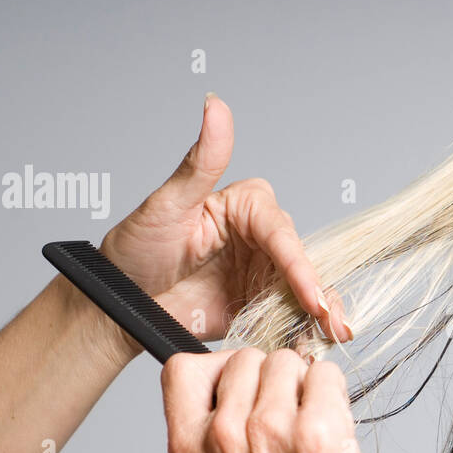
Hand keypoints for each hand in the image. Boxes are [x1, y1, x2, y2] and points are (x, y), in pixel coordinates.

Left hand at [98, 94, 351, 356]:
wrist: (118, 306)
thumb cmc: (133, 250)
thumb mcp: (166, 205)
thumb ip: (201, 161)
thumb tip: (216, 105)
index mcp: (245, 208)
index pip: (281, 234)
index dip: (298, 265)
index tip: (310, 293)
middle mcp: (260, 239)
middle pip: (303, 264)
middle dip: (321, 293)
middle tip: (334, 323)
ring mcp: (261, 274)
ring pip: (304, 292)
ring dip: (323, 315)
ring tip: (333, 337)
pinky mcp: (258, 306)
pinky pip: (289, 317)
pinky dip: (305, 332)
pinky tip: (316, 347)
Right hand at [161, 347, 380, 452]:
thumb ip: (213, 439)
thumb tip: (241, 399)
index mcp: (189, 444)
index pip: (186, 366)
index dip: (218, 370)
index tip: (240, 388)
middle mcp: (227, 429)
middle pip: (249, 358)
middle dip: (271, 381)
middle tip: (287, 418)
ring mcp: (275, 427)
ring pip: (291, 362)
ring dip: (305, 386)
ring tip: (311, 429)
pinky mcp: (322, 432)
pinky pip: (330, 377)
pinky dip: (335, 396)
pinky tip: (333, 432)